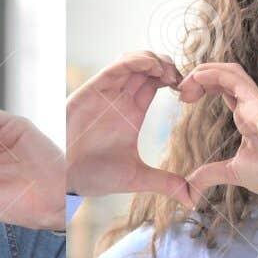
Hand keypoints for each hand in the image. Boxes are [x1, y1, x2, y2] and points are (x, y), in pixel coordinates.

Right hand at [65, 51, 193, 203]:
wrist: (65, 179)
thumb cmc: (95, 177)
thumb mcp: (137, 177)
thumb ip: (165, 183)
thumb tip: (192, 198)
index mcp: (133, 112)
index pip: (156, 83)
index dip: (172, 77)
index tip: (186, 88)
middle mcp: (120, 98)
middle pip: (146, 67)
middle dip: (165, 64)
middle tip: (179, 75)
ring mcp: (107, 92)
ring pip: (132, 61)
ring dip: (152, 59)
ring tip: (165, 72)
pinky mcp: (92, 90)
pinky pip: (115, 67)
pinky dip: (134, 61)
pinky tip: (150, 67)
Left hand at [177, 63, 257, 200]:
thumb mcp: (235, 173)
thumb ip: (211, 175)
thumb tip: (190, 186)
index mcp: (246, 117)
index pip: (223, 90)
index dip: (203, 87)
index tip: (183, 97)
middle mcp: (250, 105)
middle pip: (224, 76)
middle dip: (200, 77)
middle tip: (180, 90)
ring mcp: (256, 102)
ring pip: (229, 71)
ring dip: (205, 71)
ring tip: (185, 83)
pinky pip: (235, 78)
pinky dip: (214, 73)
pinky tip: (197, 78)